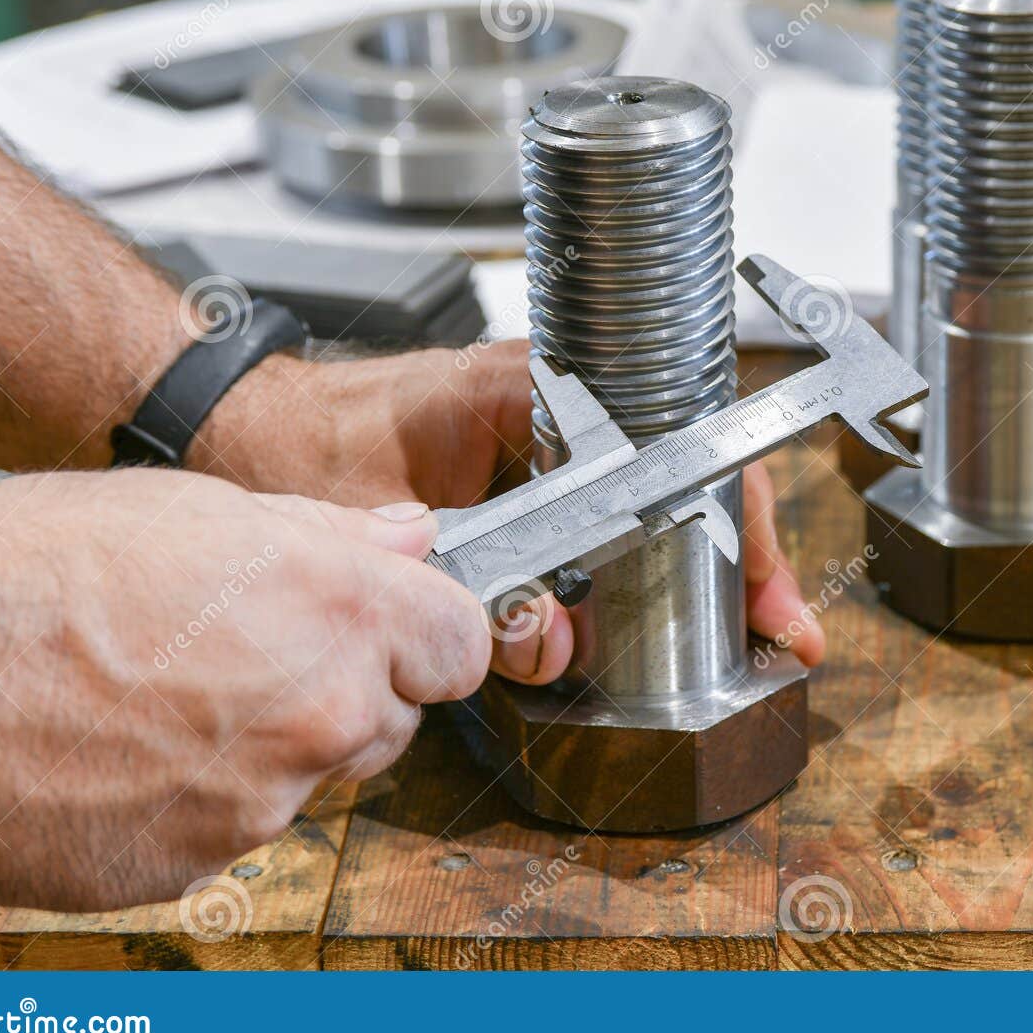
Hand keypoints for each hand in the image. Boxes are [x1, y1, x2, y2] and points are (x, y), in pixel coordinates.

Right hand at [0, 469, 486, 910]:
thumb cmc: (29, 576)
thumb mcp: (196, 509)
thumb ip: (328, 534)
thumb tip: (406, 541)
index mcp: (336, 612)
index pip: (462, 644)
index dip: (430, 634)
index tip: (403, 631)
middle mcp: (318, 715)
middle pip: (394, 716)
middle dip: (349, 687)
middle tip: (254, 651)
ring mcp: (262, 802)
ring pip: (312, 775)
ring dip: (272, 745)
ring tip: (169, 695)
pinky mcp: (199, 864)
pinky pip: (237, 830)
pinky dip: (204, 798)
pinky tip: (132, 750)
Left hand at [190, 341, 827, 681]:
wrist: (252, 429)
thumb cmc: (304, 444)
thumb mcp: (391, 528)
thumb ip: (476, 589)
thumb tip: (552, 643)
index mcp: (536, 389)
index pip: (678, 444)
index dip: (737, 525)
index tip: (766, 594)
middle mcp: (559, 404)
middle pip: (691, 476)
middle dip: (743, 562)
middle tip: (780, 633)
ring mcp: (550, 438)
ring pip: (659, 502)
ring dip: (701, 572)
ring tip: (744, 634)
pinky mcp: (530, 471)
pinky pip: (610, 520)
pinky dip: (641, 571)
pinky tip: (662, 619)